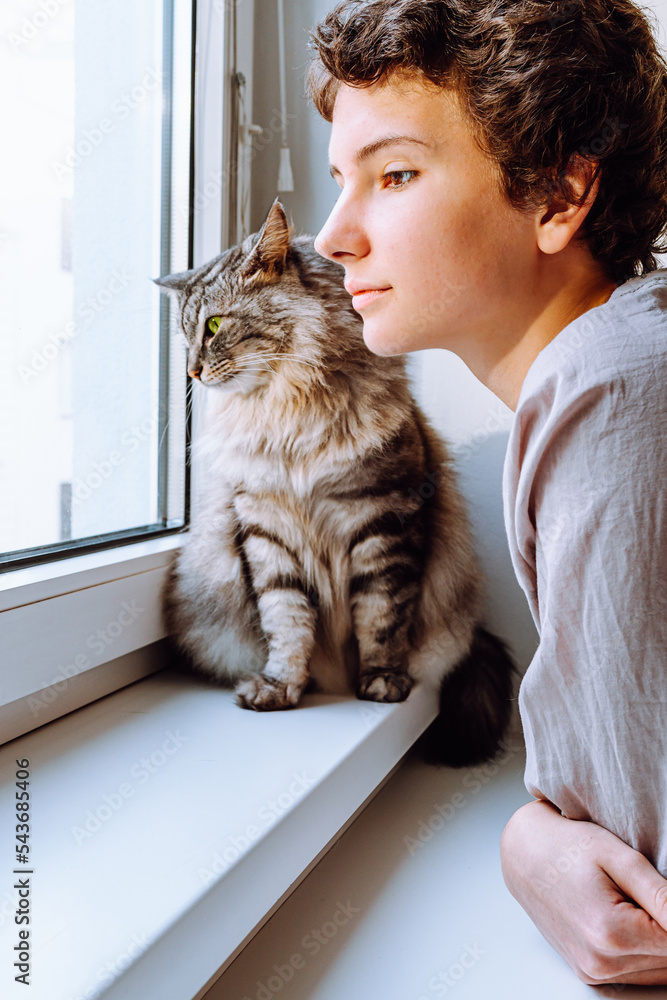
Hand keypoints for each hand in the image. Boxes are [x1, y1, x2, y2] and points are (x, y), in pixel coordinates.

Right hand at [500, 798, 666, 984]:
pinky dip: (645, 952)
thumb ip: (661, 895)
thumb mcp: (619, 858)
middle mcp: (600, 962)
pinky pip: (638, 974)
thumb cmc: (569, 847)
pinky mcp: (589, 973)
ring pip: (658, 972)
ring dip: (659, 942)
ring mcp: (592, 972)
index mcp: (611, 933)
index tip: (658, 891)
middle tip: (643, 892)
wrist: (524, 854)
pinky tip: (630, 920)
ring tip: (633, 901)